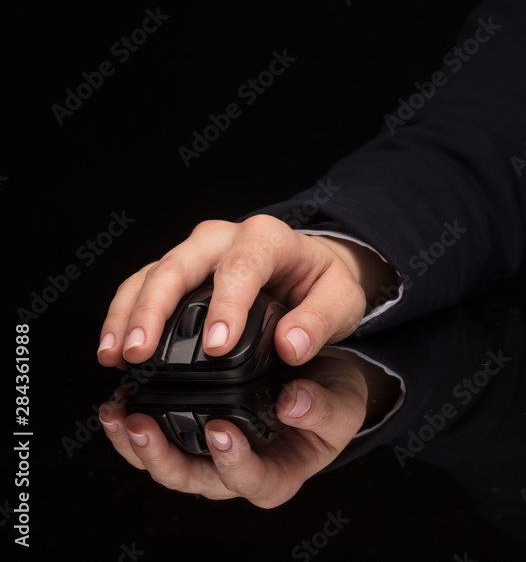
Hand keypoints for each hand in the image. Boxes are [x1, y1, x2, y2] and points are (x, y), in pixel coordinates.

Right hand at [96, 214, 396, 367]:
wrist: (312, 268)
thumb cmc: (323, 282)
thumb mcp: (342, 300)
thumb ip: (320, 321)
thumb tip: (292, 346)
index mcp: (269, 238)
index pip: (242, 266)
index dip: (226, 304)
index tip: (216, 346)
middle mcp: (225, 238)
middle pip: (180, 265)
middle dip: (156, 309)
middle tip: (142, 352)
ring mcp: (196, 253)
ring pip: (151, 274)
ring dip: (128, 315)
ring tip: (117, 356)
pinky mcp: (178, 271)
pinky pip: (141, 286)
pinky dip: (123, 316)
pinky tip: (114, 350)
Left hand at [99, 349, 398, 506]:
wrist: (322, 381)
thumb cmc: (333, 399)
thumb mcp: (342, 403)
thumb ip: (320, 407)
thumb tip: (291, 402)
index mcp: (278, 474)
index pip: (250, 480)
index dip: (231, 460)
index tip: (220, 429)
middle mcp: (237, 472)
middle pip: (192, 480)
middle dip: (160, 456)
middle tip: (141, 425)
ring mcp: (210, 457)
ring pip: (165, 464)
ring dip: (135, 443)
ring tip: (119, 412)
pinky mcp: (193, 435)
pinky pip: (158, 439)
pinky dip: (134, 424)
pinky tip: (121, 401)